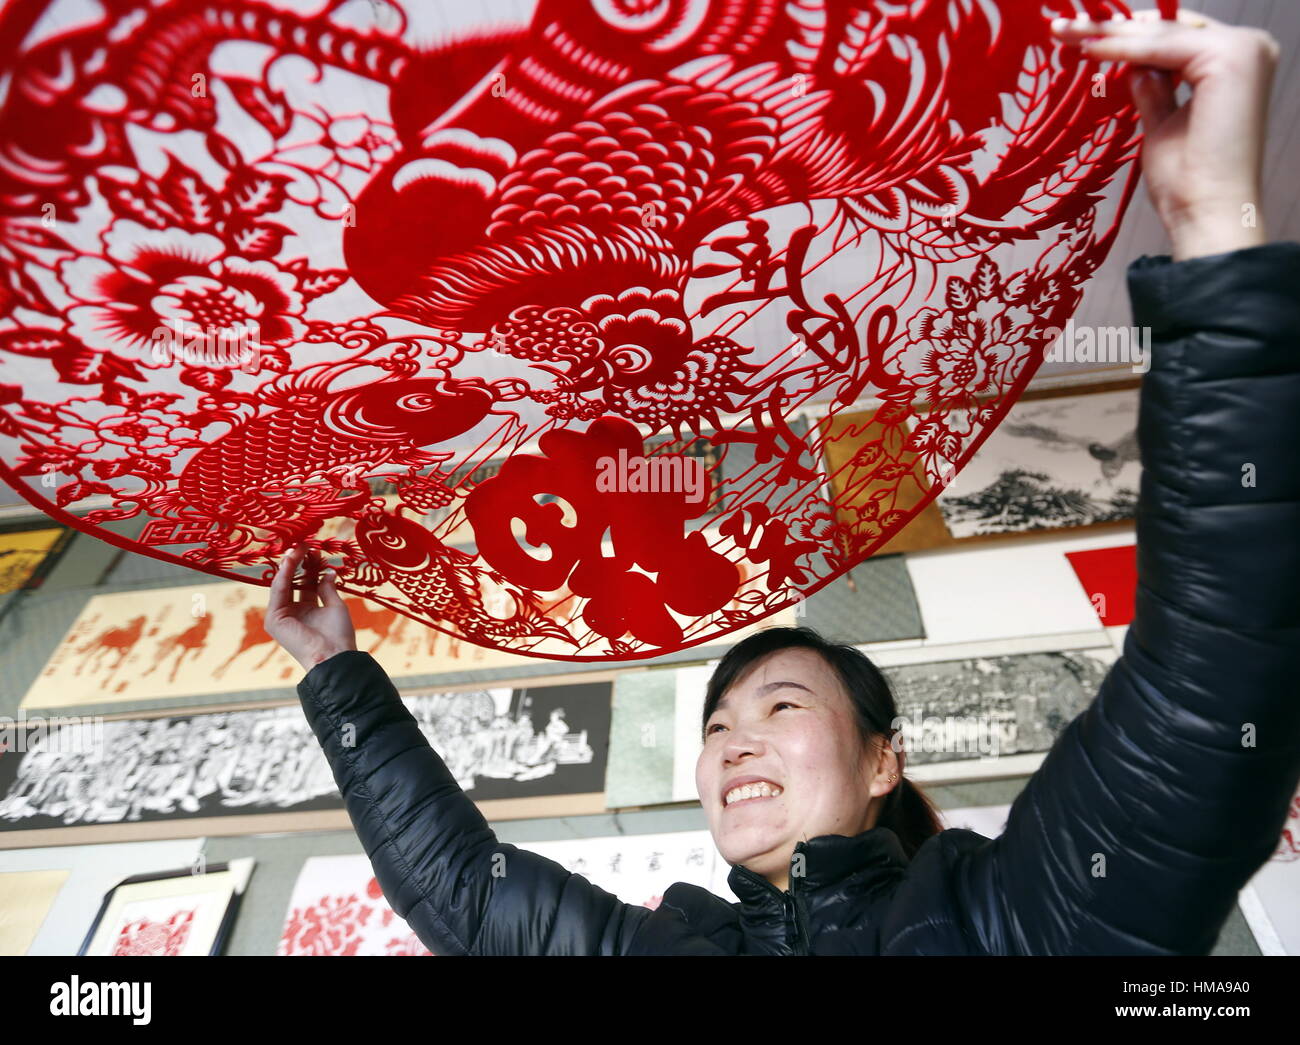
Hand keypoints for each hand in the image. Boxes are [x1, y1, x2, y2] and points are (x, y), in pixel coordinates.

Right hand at [264, 542, 357, 672]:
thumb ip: (327, 588)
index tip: (316, 550)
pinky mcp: (274, 620)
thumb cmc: (338, 634)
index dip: (310, 566)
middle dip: (299, 562)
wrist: (334, 655)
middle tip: (306, 544)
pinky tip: (291, 560)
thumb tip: (328, 571)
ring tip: (299, 547)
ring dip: (290, 564)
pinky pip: (278, 592)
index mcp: (308, 610)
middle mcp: (293, 611)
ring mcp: (282, 616)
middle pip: (293, 581)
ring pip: (283, 584)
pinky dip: (284, 575)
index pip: (306, 583)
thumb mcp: (335, 606)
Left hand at [1051, 9, 1280, 260]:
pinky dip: (1121, 47)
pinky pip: (1160, 47)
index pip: (1174, 35)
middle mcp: (1249, 47)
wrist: (1205, 211)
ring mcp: (1244, 49)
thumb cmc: (1187, 182)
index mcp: (1238, 61)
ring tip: (1065, 31)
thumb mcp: (1163, 124)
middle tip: (1063, 25)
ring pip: (1161, 32)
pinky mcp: (1229, 58)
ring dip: (1109, 31)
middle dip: (1112, 26)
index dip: (1126, 33)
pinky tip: (1087, 48)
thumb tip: (1135, 68)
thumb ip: (1154, 90)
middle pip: (1167, 27)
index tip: (1080, 35)